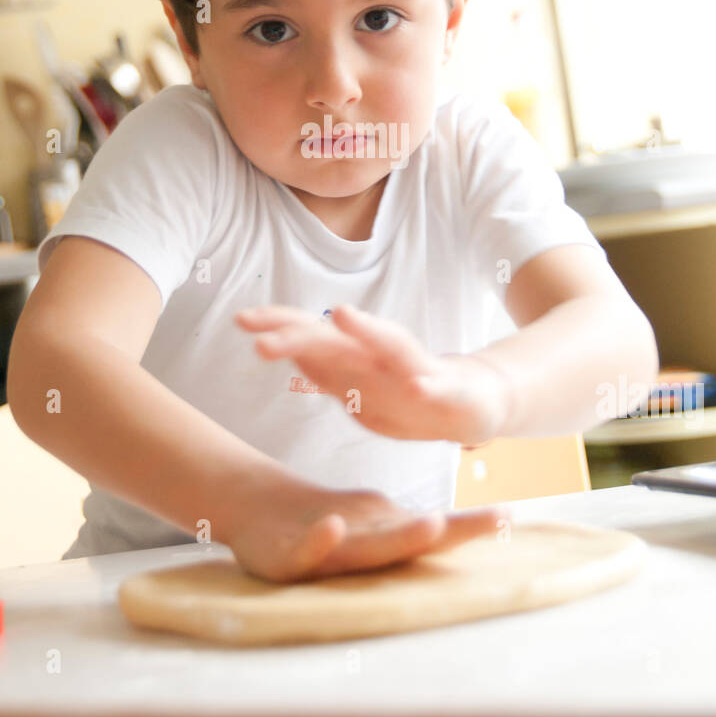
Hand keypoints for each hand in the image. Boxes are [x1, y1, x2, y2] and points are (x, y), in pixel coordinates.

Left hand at [220, 471, 510, 582]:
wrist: (257, 511)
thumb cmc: (324, 522)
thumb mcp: (368, 520)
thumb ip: (406, 525)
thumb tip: (467, 516)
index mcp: (386, 537)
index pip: (434, 531)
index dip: (471, 527)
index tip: (510, 514)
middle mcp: (365, 548)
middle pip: (411, 542)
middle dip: (451, 534)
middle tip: (496, 520)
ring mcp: (328, 550)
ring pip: (367, 547)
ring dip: (398, 540)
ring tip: (433, 524)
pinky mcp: (288, 557)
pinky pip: (306, 547)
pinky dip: (321, 540)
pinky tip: (334, 525)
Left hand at [235, 303, 508, 445]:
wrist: (475, 400)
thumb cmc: (408, 391)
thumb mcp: (358, 388)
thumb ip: (326, 372)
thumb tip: (289, 357)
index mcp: (356, 357)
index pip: (311, 335)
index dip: (278, 325)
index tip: (241, 319)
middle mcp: (380, 355)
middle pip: (337, 339)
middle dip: (300, 336)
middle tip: (260, 339)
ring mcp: (414, 369)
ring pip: (389, 346)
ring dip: (367, 331)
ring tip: (343, 316)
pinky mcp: (448, 388)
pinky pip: (436, 387)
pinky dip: (427, 385)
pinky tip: (418, 385)